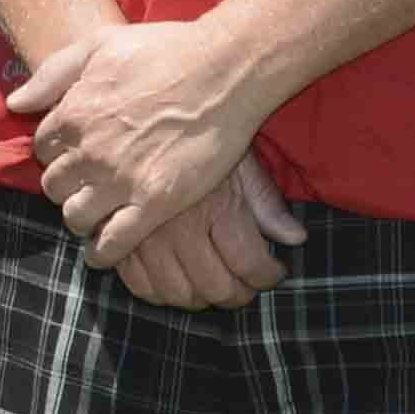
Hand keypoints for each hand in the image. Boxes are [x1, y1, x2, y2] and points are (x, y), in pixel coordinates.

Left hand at [9, 17, 275, 268]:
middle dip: (65, 187)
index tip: (74, 154)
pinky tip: (103, 253)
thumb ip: (53, 75)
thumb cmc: (167, 50)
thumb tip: (15, 104)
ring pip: (76, 217)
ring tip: (95, 215)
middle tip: (84, 185)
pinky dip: (103, 253)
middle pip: (54, 186)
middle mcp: (89, 151)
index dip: (57, 153)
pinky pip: (114, 242)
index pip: (42, 148)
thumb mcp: (100, 44)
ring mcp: (121, 180)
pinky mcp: (156, 203)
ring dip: (81, 218)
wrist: (224, 71)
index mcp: (73, 114)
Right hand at [99, 151, 312, 312]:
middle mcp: (179, 228)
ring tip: (213, 284)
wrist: (140, 116)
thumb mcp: (241, 164)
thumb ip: (268, 204)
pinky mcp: (118, 239)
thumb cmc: (201, 139)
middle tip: (246, 286)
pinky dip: (160, 293)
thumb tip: (296, 239)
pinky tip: (176, 280)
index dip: (268, 277)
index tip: (274, 273)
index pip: (250, 266)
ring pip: (178, 294)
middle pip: (215, 288)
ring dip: (201, 298)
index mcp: (216, 208)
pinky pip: (140, 286)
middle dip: (238, 295)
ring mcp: (144, 238)